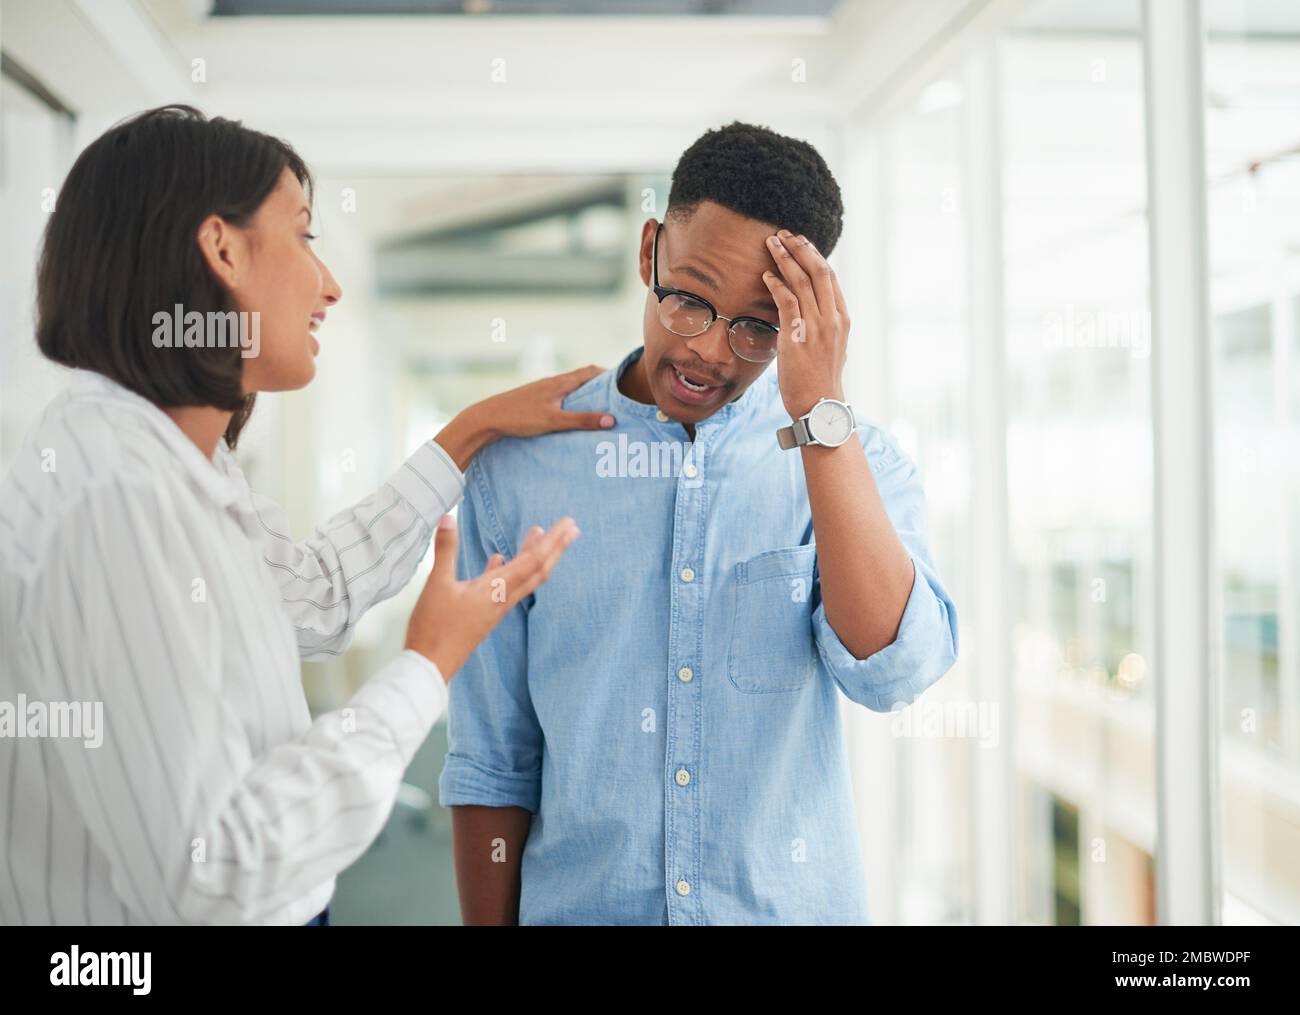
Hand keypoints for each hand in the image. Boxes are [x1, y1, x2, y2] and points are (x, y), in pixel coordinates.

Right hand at [405, 513, 579, 681]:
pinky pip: (505, 587)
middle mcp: (503, 598)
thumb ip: (445, 550)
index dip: (552, 541)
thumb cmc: (434, 628)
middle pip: (538, 569)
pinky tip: (499, 560)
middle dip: (555, 547)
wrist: (431, 666)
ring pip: (523, 578)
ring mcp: (495, 607)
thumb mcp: (437, 584)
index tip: (569, 525)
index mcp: (496, 589)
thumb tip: (448, 517)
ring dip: (534, 555)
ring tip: (537, 535)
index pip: (533, 560)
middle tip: (572, 527)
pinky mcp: (485, 614)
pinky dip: (508, 569)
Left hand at [434, 365, 615, 470]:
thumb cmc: (519, 417)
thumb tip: (611, 420)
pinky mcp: (533, 400)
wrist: (486, 419)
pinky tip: (570, 414)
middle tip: (616, 396)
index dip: (609, 375)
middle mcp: (551, 382)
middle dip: (600, 384)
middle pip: (581, 378)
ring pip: (569, 387)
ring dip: (585, 393)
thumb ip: (582, 420)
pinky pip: (559, 396)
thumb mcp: (554, 421)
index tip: (624, 382)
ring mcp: (541, 391)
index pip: (590, 371)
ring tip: (598, 407)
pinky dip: (571, 401)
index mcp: (559, 382)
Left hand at [761, 230, 850, 418]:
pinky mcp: (798, 337)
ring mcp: (817, 327)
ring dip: (785, 259)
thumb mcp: (829, 347)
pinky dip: (776, 285)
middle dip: (800, 248)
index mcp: (841, 318)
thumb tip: (808, 310)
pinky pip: (787, 302)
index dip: (814, 255)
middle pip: (818, 271)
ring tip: (771, 244)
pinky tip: (767, 276)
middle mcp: (833, 318)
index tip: (800, 242)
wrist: (820, 406)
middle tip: (784, 234)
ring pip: (802, 281)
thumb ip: (822, 325)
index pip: (830, 277)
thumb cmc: (820, 380)